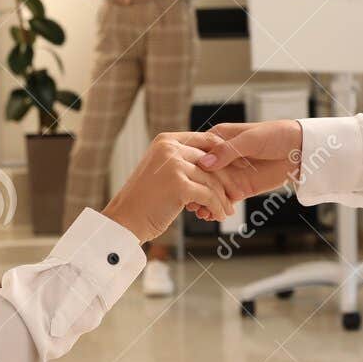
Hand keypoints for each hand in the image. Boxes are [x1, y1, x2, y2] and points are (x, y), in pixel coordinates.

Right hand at [101, 132, 236, 243]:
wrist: (125, 220)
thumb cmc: (144, 200)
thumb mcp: (162, 171)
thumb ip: (182, 160)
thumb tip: (213, 160)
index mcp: (166, 140)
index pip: (206, 140)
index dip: (225, 155)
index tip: (237, 170)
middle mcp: (169, 148)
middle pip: (212, 162)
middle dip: (227, 181)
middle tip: (236, 196)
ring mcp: (173, 165)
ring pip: (212, 181)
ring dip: (222, 199)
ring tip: (226, 211)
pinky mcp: (178, 185)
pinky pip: (208, 195)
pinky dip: (216, 207)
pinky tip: (218, 216)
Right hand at [184, 121, 304, 220]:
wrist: (299, 149)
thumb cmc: (276, 136)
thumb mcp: (251, 139)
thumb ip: (228, 151)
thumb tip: (204, 163)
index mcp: (219, 138)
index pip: (198, 152)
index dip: (189, 166)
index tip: (181, 177)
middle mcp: (222, 157)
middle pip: (201, 174)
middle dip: (194, 187)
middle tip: (188, 201)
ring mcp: (231, 174)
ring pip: (210, 188)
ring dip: (203, 200)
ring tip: (198, 212)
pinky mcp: (240, 188)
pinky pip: (224, 199)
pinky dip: (216, 208)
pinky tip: (210, 216)